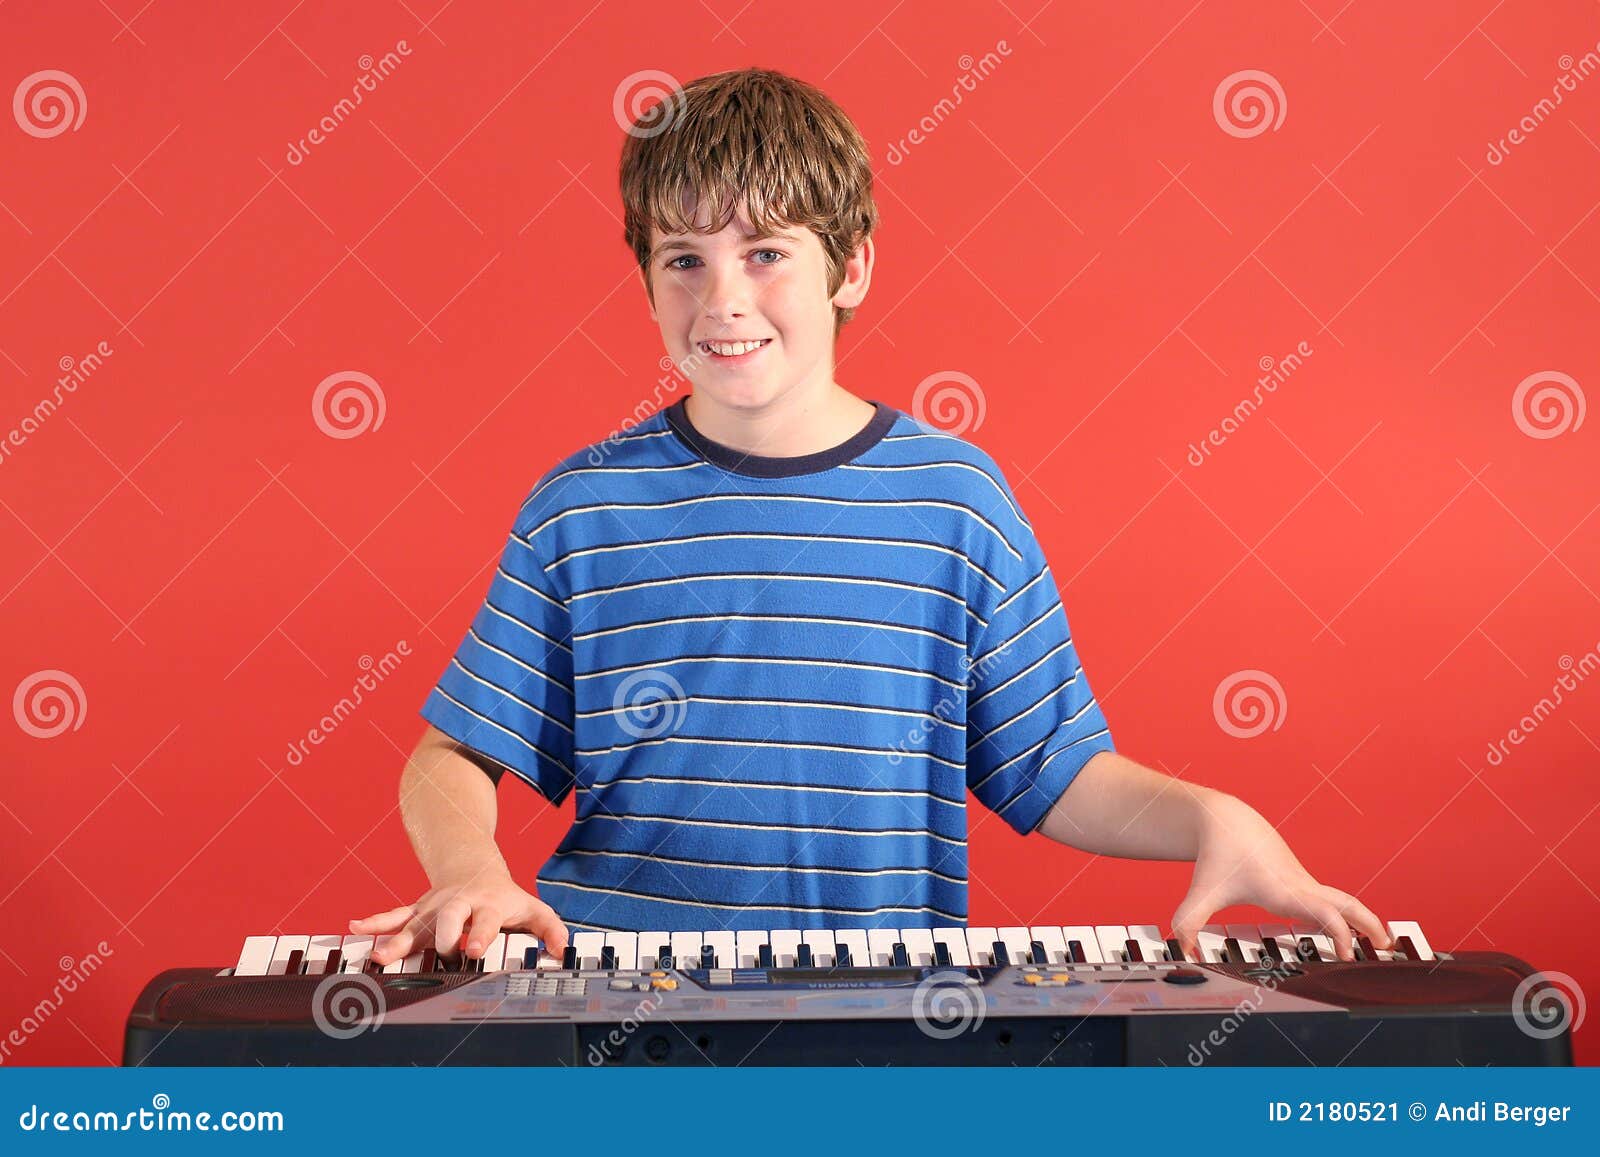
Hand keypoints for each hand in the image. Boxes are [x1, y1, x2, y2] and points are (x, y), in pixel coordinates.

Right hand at [351, 868, 568, 965]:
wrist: (475, 867)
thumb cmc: (505, 897)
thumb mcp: (532, 909)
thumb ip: (550, 929)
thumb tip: (562, 950)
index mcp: (487, 905)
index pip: (484, 920)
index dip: (478, 934)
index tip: (472, 952)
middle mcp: (457, 904)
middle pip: (445, 918)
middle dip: (439, 937)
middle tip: (434, 956)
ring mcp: (434, 906)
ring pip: (414, 922)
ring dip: (395, 939)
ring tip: (376, 957)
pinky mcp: (418, 910)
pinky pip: (394, 916)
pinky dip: (375, 923)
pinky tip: (354, 929)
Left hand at [1171, 794, 1389, 961]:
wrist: (1226, 822)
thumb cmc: (1216, 857)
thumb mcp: (1200, 893)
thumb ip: (1187, 923)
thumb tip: (1183, 952)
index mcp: (1283, 891)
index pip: (1323, 913)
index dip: (1339, 935)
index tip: (1349, 956)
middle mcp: (1300, 886)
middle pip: (1346, 904)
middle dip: (1369, 925)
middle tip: (1388, 948)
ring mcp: (1304, 882)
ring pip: (1342, 900)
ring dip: (1364, 920)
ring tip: (1380, 943)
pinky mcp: (1301, 881)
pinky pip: (1329, 899)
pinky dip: (1345, 914)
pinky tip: (1341, 931)